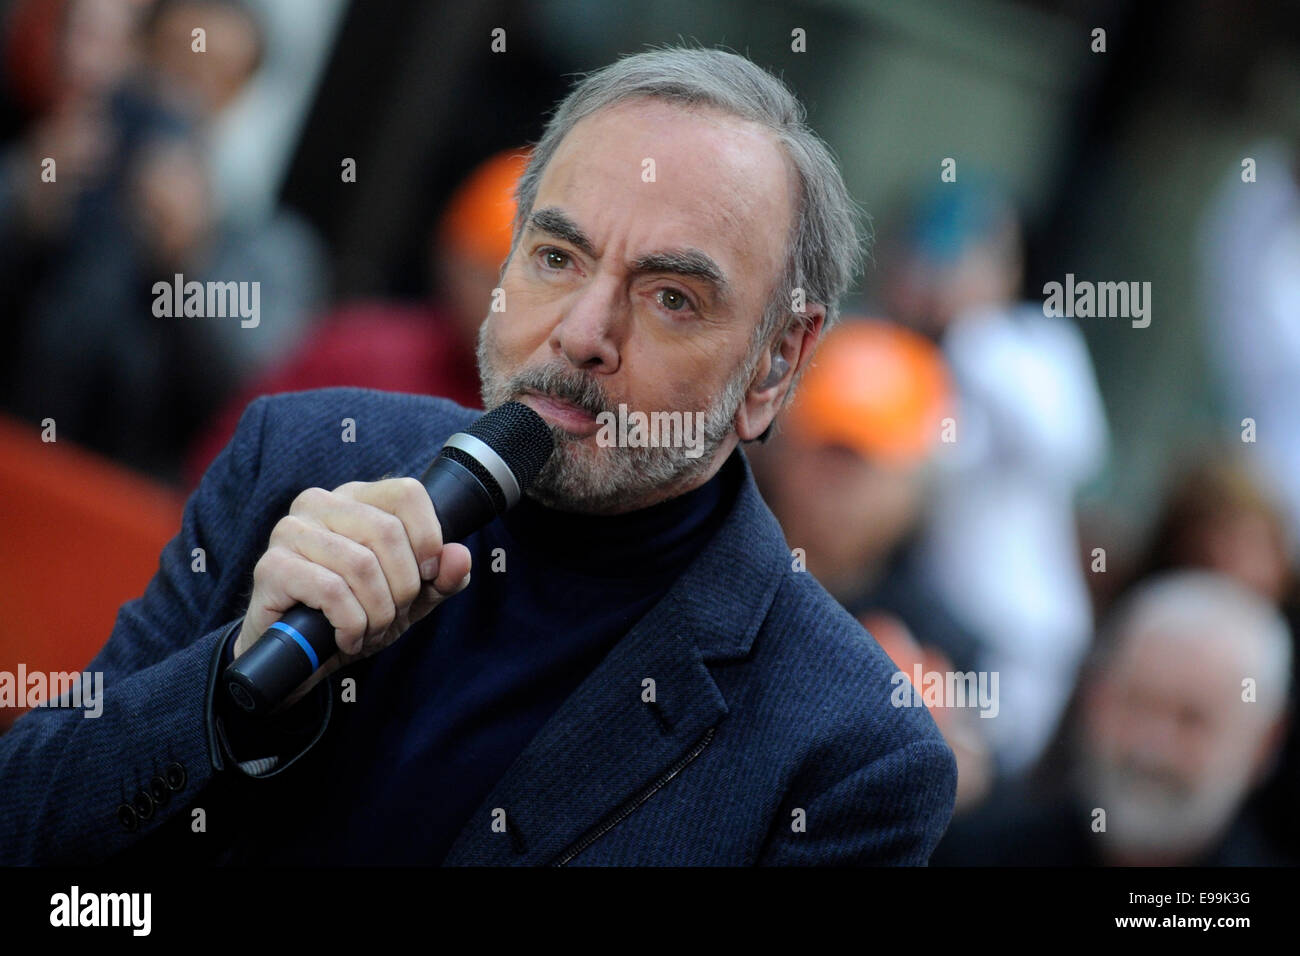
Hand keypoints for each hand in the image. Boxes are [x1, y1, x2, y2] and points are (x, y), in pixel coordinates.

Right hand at [233, 478, 471, 703]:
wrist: (300, 657)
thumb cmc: (355, 615)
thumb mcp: (411, 599)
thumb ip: (442, 578)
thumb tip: (460, 556)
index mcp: (356, 499)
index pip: (406, 493)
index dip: (428, 538)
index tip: (428, 576)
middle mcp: (320, 504)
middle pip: (387, 531)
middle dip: (403, 587)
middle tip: (394, 615)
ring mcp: (291, 532)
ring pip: (361, 565)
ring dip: (377, 612)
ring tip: (370, 630)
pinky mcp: (272, 566)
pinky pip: (331, 591)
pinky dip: (351, 624)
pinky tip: (346, 638)